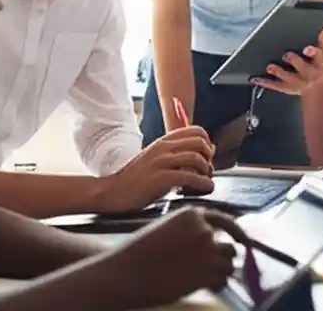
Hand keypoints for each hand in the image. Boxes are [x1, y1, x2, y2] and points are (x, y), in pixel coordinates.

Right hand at [97, 126, 215, 212]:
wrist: (112, 192)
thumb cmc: (136, 179)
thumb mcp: (157, 159)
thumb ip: (179, 154)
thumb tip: (210, 151)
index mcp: (163, 141)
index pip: (196, 131)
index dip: (207, 144)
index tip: (207, 157)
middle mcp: (163, 148)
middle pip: (200, 143)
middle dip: (209, 158)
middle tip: (206, 171)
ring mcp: (161, 162)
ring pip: (197, 158)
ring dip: (207, 172)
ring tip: (203, 181)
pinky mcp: (160, 179)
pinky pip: (190, 177)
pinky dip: (202, 183)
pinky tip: (203, 188)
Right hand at [110, 207, 245, 307]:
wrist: (125, 272)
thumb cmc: (140, 251)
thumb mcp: (168, 228)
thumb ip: (192, 230)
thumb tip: (212, 239)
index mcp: (194, 215)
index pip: (226, 221)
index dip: (238, 232)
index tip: (244, 240)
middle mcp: (204, 231)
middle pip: (229, 246)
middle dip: (221, 256)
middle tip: (208, 266)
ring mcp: (207, 253)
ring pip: (228, 264)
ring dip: (219, 271)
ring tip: (201, 276)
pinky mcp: (205, 275)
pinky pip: (222, 280)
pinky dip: (216, 284)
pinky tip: (202, 285)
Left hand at [253, 27, 322, 94]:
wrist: (318, 89)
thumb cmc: (321, 66)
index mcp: (320, 62)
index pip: (319, 56)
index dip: (313, 53)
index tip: (306, 48)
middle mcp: (309, 73)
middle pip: (303, 68)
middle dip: (295, 61)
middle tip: (287, 54)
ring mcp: (297, 82)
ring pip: (288, 78)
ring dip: (279, 72)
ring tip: (270, 67)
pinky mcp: (286, 88)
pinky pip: (275, 85)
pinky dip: (265, 82)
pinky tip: (255, 78)